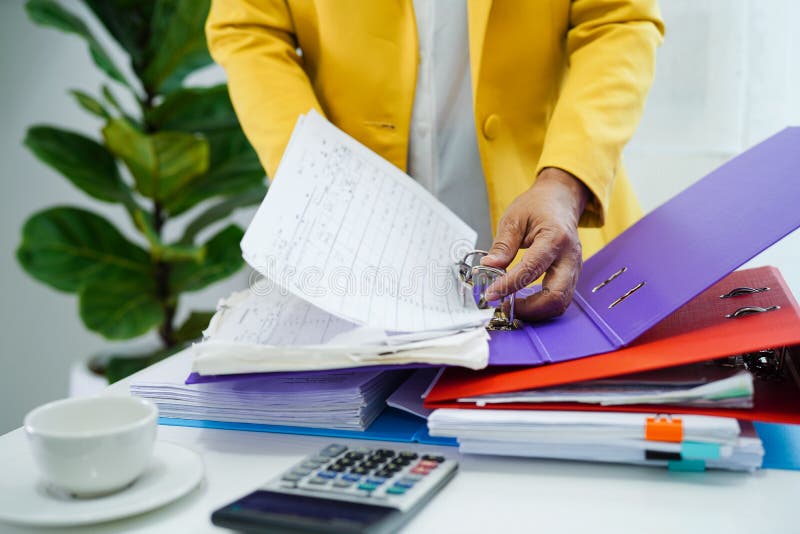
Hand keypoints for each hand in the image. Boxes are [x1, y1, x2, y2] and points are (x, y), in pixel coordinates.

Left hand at [482, 167, 589, 320]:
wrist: (561, 199)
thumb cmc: (538, 206)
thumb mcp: (514, 218)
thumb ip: (503, 245)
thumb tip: (488, 267)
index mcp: (556, 238)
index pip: (532, 269)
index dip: (509, 285)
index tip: (490, 293)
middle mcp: (570, 257)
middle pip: (555, 296)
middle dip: (528, 309)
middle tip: (503, 306)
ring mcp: (575, 268)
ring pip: (560, 303)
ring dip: (535, 311)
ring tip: (511, 305)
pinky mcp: (572, 276)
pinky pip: (559, 298)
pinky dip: (541, 306)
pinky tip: (523, 302)